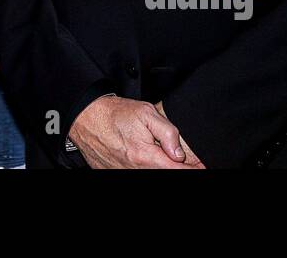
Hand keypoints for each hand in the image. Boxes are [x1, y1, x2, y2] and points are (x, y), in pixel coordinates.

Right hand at [67, 95, 205, 167]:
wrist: (84, 117)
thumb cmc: (114, 113)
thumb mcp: (146, 112)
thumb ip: (168, 132)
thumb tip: (179, 154)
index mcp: (145, 156)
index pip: (177, 171)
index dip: (193, 169)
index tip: (201, 167)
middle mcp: (134, 169)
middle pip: (164, 173)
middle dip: (174, 167)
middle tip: (180, 159)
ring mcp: (122, 173)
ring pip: (149, 174)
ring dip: (156, 166)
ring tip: (151, 151)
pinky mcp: (111, 174)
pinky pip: (132, 173)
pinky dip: (140, 167)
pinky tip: (138, 156)